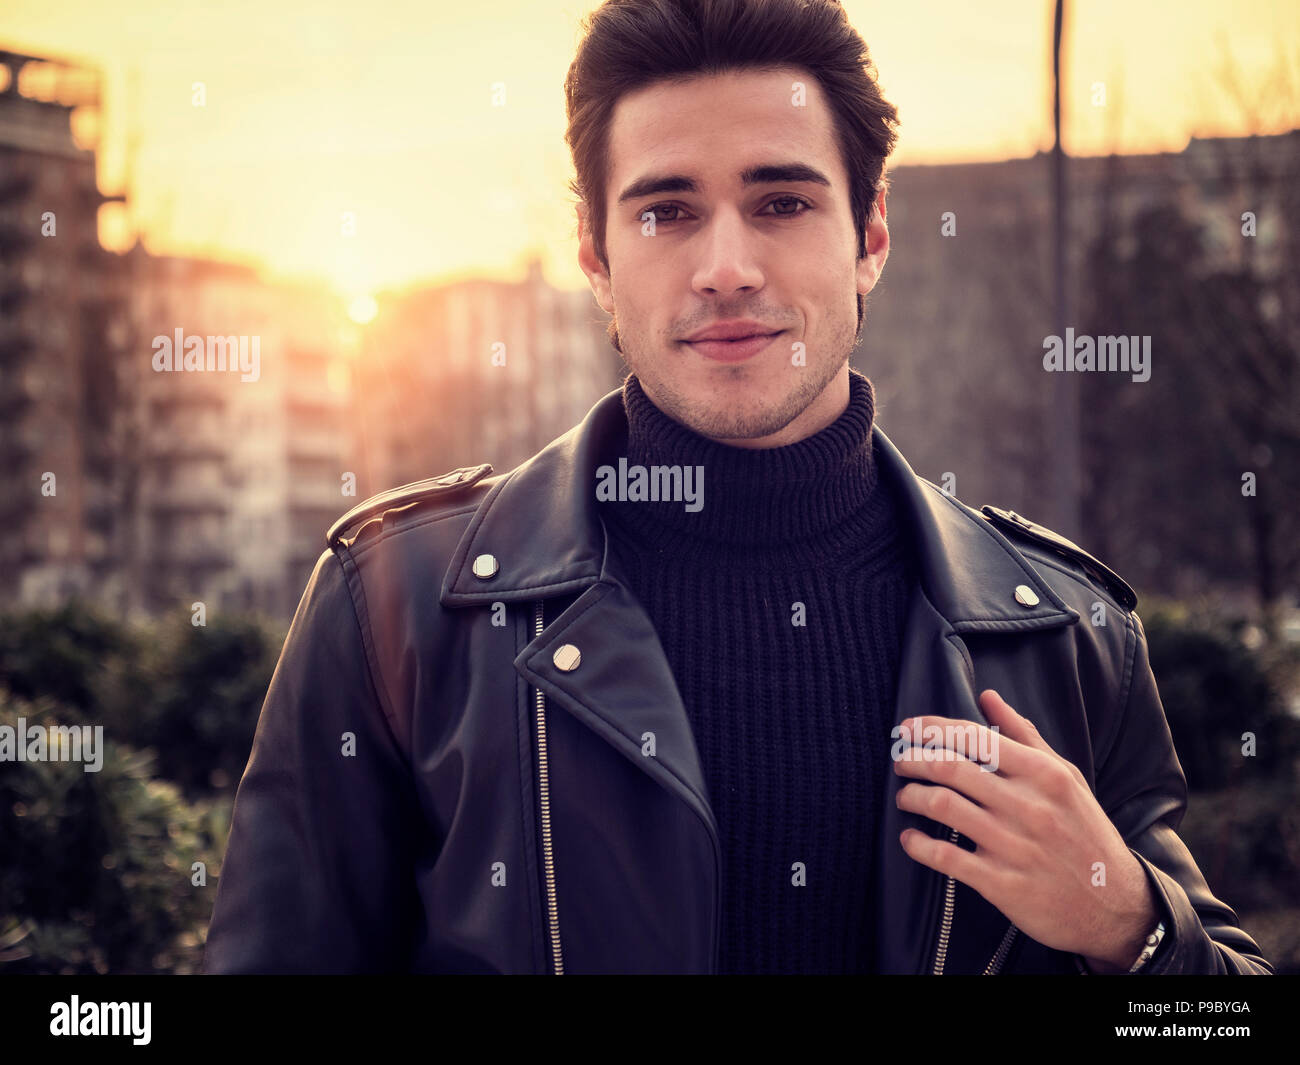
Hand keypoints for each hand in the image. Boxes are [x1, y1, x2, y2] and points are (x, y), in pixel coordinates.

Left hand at [894, 689, 1158, 970]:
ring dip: (911, 797)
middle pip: (951, 768)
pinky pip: (947, 857)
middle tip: (899, 761)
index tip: (908, 728)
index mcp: (1043, 774)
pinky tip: (909, 839)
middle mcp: (1028, 805)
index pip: (975, 737)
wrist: (1117, 906)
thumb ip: (1025, 736)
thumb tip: (988, 696)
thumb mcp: (1066, 777)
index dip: (933, 728)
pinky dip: (919, 845)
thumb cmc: (1086, 832)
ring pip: (943, 806)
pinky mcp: (1003, 884)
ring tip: (903, 796)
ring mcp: (1015, 845)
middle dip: (913, 759)